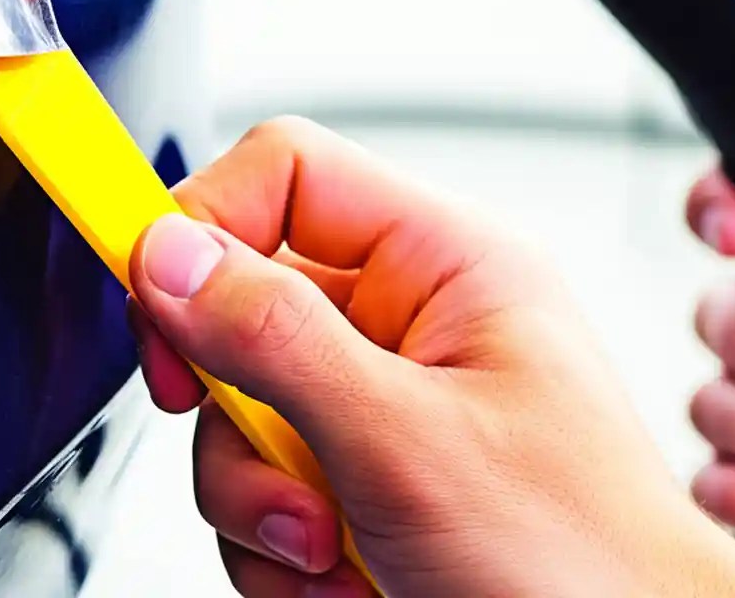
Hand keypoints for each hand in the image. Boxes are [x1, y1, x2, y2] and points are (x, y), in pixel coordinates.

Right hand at [127, 119, 734, 596]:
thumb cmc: (586, 559)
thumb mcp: (409, 440)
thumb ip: (277, 339)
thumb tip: (168, 255)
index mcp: (441, 266)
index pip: (286, 176)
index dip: (203, 222)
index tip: (148, 297)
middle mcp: (401, 326)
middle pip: (237, 311)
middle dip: (237, 416)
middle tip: (275, 471)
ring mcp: (372, 407)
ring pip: (233, 415)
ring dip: (258, 501)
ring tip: (333, 551)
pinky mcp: (350, 479)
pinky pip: (254, 488)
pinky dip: (275, 550)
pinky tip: (343, 577)